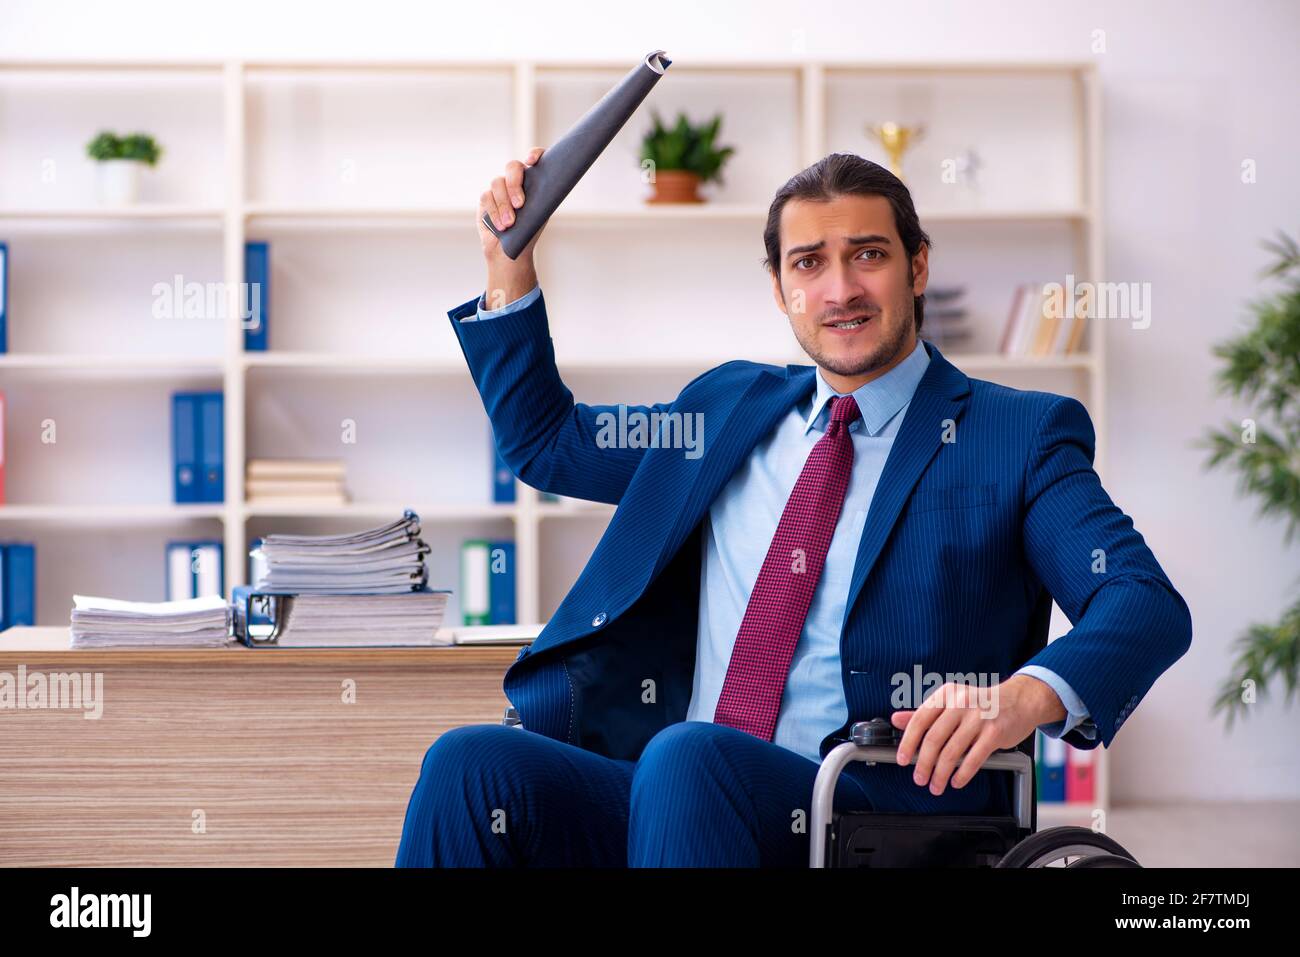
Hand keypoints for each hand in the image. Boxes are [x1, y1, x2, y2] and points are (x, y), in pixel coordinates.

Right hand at [479, 146, 544, 308]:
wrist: (511, 251)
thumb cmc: (529, 232)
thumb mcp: (540, 215)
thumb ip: (542, 199)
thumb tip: (550, 190)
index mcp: (533, 179)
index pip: (535, 158)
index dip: (535, 154)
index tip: (532, 161)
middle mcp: (515, 180)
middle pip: (512, 167)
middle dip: (515, 184)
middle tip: (520, 204)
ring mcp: (499, 188)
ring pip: (497, 183)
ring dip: (504, 205)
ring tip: (510, 224)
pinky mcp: (486, 199)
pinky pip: (487, 197)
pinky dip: (495, 212)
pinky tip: (501, 226)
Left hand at [891, 675, 1065, 795]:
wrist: (1019, 700)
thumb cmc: (982, 704)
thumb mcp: (951, 701)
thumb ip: (924, 712)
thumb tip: (896, 719)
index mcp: (946, 694)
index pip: (920, 720)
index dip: (908, 742)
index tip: (902, 759)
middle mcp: (961, 703)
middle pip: (934, 738)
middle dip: (923, 763)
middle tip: (919, 778)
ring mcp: (979, 717)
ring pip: (952, 751)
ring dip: (941, 773)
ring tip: (936, 785)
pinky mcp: (995, 732)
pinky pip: (974, 758)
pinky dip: (962, 774)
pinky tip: (956, 781)